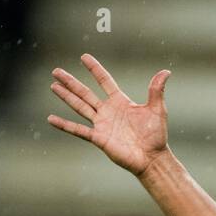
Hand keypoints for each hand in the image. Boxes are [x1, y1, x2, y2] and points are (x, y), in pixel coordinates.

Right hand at [48, 54, 171, 175]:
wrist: (152, 158)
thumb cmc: (156, 136)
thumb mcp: (157, 110)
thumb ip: (156, 90)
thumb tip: (165, 71)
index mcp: (121, 102)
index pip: (105, 81)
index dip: (95, 69)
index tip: (84, 57)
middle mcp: (108, 111)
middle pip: (86, 93)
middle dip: (71, 82)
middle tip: (56, 71)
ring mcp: (102, 124)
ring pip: (80, 107)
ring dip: (66, 96)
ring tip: (53, 86)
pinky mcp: (99, 138)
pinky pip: (78, 130)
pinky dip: (64, 125)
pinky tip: (50, 119)